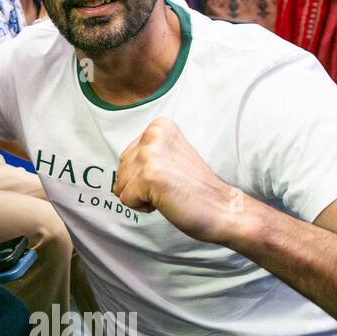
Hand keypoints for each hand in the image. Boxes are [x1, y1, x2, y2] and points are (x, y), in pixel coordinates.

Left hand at [113, 117, 248, 245]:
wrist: (224, 209)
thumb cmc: (194, 189)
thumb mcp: (168, 158)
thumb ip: (143, 157)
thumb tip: (112, 181)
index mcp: (159, 126)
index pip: (126, 158)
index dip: (144, 175)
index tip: (172, 176)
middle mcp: (154, 134)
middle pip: (120, 171)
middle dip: (140, 186)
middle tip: (171, 186)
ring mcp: (151, 154)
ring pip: (120, 186)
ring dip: (141, 197)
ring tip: (169, 193)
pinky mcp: (149, 176)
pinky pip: (125, 199)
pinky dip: (143, 207)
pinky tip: (167, 201)